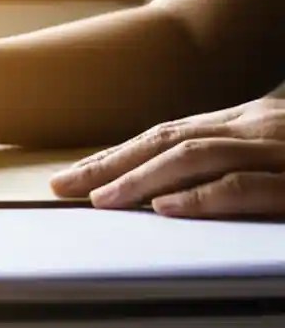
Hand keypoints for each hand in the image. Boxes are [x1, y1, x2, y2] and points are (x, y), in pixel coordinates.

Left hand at [50, 98, 284, 217]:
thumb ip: (229, 161)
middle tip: (64, 184)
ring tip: (97, 198)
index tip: (78, 173)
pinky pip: (241, 186)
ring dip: (139, 178)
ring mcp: (276, 151)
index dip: (118, 154)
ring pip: (193, 156)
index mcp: (247, 121)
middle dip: (111, 163)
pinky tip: (163, 207)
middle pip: (168, 140)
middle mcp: (255, 128)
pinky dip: (199, 197)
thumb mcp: (276, 153)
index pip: (168, 134)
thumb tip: (170, 186)